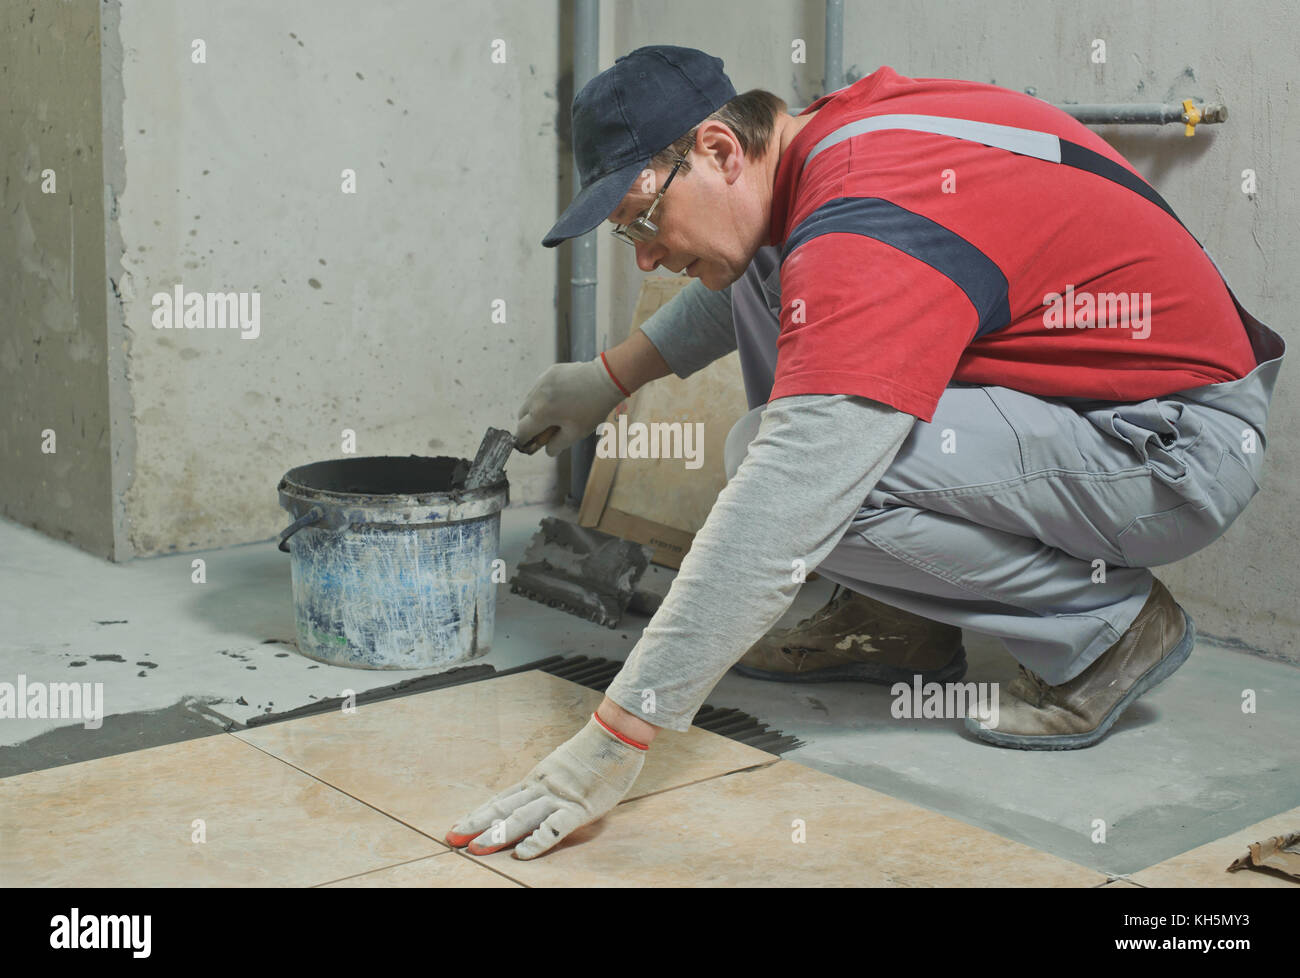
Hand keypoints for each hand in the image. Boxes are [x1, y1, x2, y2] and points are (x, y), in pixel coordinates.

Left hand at [444, 713, 647, 858]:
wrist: (616, 735)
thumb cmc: (596, 751)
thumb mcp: (563, 767)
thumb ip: (551, 784)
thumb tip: (540, 797)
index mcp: (537, 780)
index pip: (501, 800)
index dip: (479, 814)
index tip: (457, 826)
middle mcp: (541, 788)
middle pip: (503, 808)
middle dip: (476, 825)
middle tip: (451, 839)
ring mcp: (558, 798)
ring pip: (521, 818)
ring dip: (498, 833)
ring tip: (476, 848)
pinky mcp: (579, 808)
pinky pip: (555, 827)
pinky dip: (538, 840)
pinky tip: (522, 853)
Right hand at [515, 358, 625, 456]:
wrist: (605, 380)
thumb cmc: (592, 409)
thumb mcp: (575, 433)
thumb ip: (557, 445)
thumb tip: (547, 450)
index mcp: (540, 413)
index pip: (522, 431)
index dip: (524, 440)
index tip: (529, 444)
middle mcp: (536, 396)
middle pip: (522, 415)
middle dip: (529, 424)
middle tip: (544, 429)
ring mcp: (541, 382)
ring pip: (529, 400)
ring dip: (535, 409)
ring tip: (555, 413)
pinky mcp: (549, 372)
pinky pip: (539, 388)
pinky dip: (544, 396)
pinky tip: (560, 398)